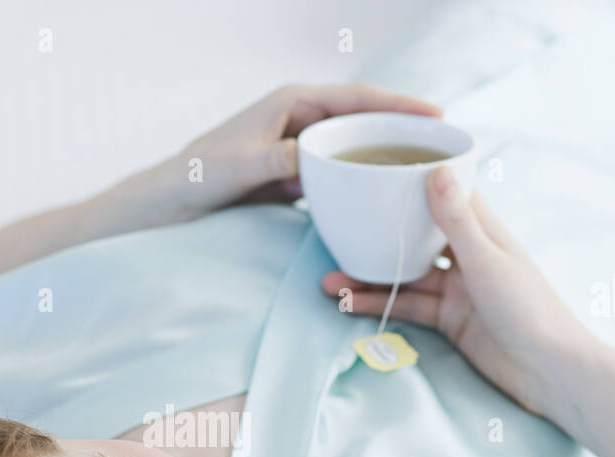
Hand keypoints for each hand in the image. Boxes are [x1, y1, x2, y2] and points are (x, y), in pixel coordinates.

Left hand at [170, 83, 441, 217]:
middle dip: (401, 130)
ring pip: (352, 146)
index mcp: (293, 100)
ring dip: (382, 157)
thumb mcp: (244, 165)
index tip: (435, 116)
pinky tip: (380, 197)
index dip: (399, 106)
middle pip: (363, 119)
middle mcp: (299, 116)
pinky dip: (358, 180)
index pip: (358, 98)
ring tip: (421, 172)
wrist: (172, 199)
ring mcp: (299, 143)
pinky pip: (336, 170)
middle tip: (441, 148)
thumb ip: (281, 159)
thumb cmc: (201, 174)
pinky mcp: (294, 170)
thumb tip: (316, 159)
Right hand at [320, 165, 595, 416]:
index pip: (446, 195)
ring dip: (370, 278)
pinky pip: (408, 306)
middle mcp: (469, 255)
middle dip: (379, 236)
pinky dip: (381, 305)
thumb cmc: (528, 309)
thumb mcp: (487, 260)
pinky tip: (350, 304)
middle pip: (417, 237)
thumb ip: (457, 221)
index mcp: (485, 231)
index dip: (413, 183)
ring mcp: (458, 289)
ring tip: (329, 281)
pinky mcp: (449, 320)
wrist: (548, 372)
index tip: (376, 172)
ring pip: (406, 276)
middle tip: (338, 232)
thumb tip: (436, 170)